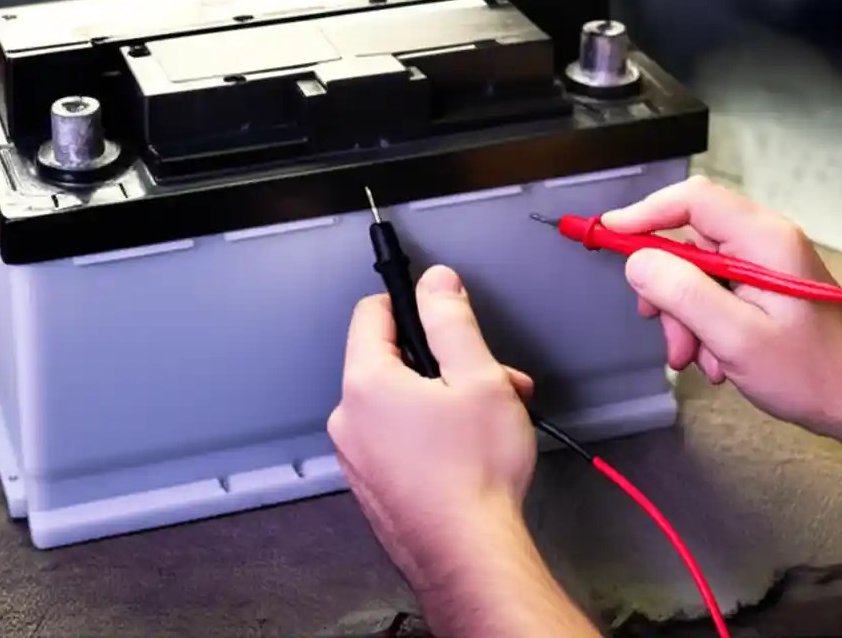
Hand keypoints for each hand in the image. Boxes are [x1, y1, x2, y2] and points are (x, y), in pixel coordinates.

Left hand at [330, 265, 534, 587]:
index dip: (409, 302)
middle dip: (446, 363)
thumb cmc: (475, 474)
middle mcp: (349, 418)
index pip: (371, 313)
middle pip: (391, 362)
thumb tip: (436, 283)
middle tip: (492, 379)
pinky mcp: (372, 487)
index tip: (439, 308)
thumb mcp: (479, 377)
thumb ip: (452, 321)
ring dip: (444, 401)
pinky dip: (430, 436)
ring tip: (491, 421)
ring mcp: (356, 457)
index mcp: (366, 383)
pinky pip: (397, 441)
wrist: (469, 558)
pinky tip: (469, 453)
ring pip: (399, 405)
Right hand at [601, 175, 841, 430]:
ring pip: (695, 273)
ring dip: (683, 317)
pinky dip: (702, 326)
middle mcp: (763, 241)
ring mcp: (763, 264)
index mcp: (763, 239)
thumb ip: (683, 293)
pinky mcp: (762, 287)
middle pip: (687, 241)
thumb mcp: (736, 337)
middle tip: (658, 325)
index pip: (692, 200)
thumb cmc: (807, 373)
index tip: (606, 236)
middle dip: (666, 288)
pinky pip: (713, 293)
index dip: (644, 213)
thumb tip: (636, 262)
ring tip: (694, 359)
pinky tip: (715, 360)